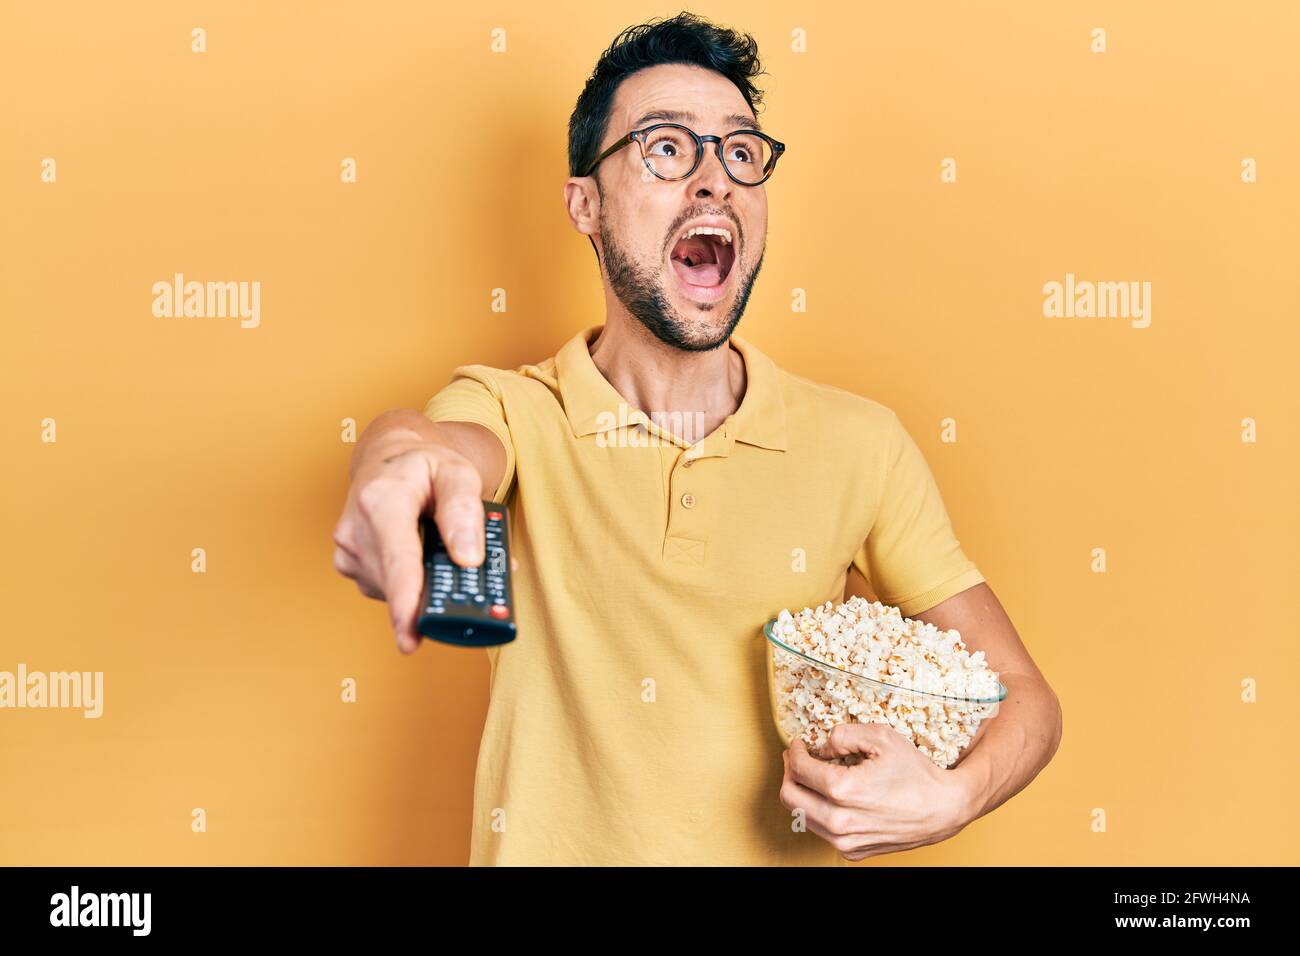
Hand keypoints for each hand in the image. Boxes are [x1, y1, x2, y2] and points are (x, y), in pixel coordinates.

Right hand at [332, 440, 485, 653]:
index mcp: (381, 501)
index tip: (412, 637)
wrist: (388, 459)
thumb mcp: (457, 472)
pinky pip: (390, 590)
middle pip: (401, 584)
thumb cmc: (423, 467)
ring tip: (450, 557)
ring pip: (397, 592)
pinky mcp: (352, 568)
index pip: (397, 561)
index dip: (405, 603)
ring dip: (428, 587)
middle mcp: (356, 531)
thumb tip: (468, 558)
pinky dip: (414, 584)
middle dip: (438, 596)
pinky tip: (428, 562)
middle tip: (477, 594)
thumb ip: (466, 510)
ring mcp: (350, 553)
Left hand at [780, 723, 974, 860]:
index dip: (794, 751)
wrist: (943, 809)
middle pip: (790, 796)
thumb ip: (842, 735)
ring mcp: (846, 841)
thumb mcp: (882, 737)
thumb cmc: (916, 773)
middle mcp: (840, 821)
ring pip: (802, 816)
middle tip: (798, 758)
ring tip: (817, 776)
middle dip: (789, 772)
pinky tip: (835, 797)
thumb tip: (821, 747)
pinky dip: (820, 812)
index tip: (799, 744)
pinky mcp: (853, 852)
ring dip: (803, 793)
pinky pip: (823, 831)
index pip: (798, 769)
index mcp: (843, 790)